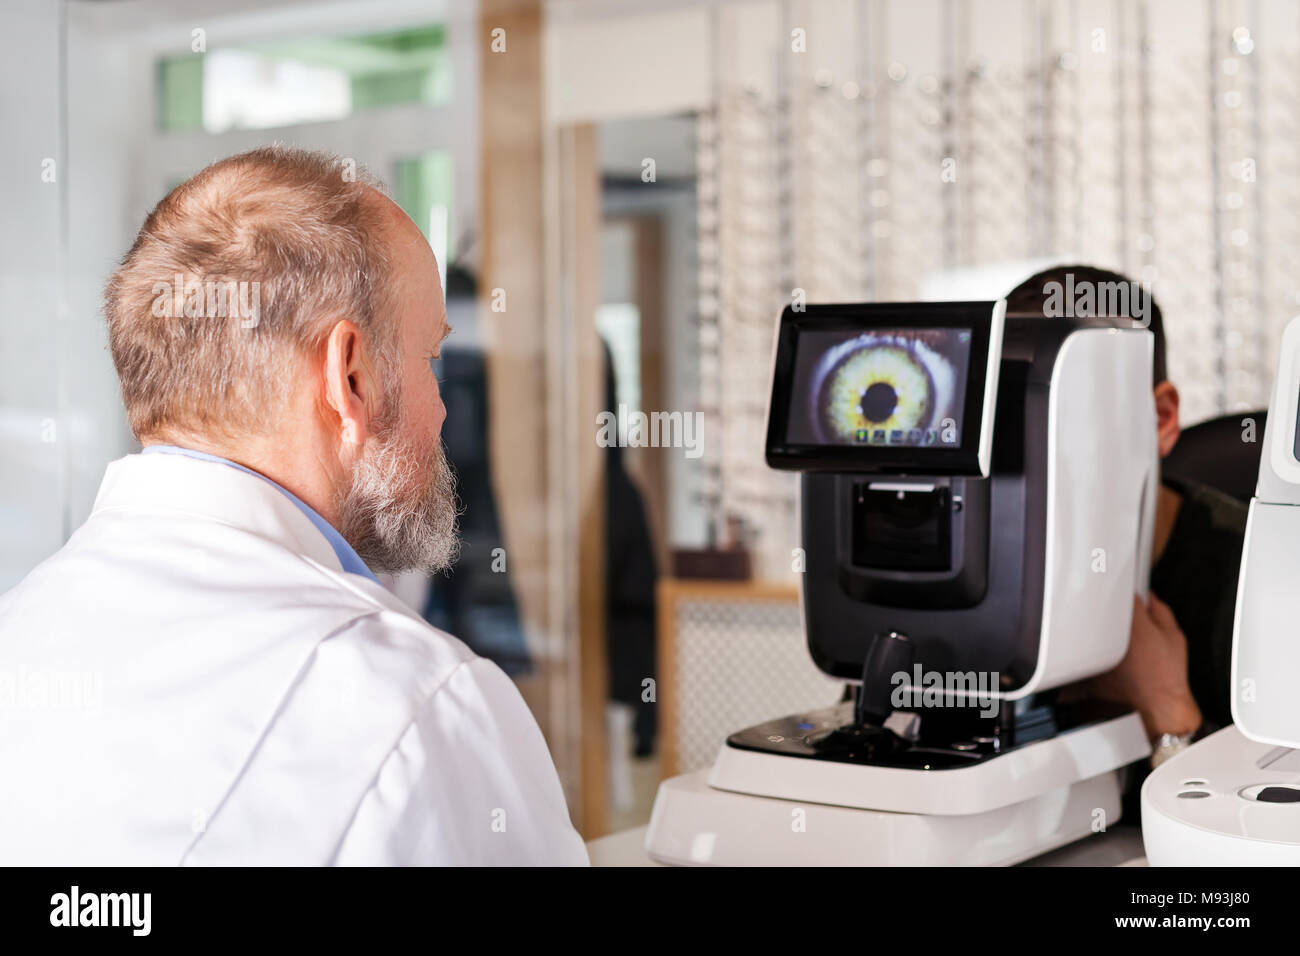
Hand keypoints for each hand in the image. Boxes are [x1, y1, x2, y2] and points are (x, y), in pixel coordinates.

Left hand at [1082, 593, 1201, 739]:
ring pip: (1091, 627)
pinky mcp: (1087, 662)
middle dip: (1111, 608)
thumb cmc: (1167, 676)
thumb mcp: (1174, 636)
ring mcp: (1096, 648)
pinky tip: (1113, 658)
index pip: (1121, 592)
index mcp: (1131, 621)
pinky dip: (1094, 647)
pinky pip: (1087, 648)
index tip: (1130, 594)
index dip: (1126, 591)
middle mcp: (1109, 632)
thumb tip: (1150, 599)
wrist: (1157, 706)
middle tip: (1125, 620)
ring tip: (1122, 644)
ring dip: (1101, 627)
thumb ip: (1160, 611)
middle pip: (1101, 607)